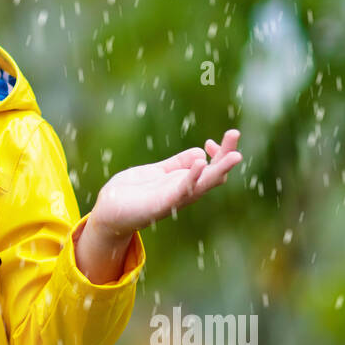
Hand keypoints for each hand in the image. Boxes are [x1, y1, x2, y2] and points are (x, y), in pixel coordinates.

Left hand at [87, 129, 242, 240]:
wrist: (108, 212)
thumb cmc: (132, 193)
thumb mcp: (157, 172)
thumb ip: (177, 164)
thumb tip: (200, 152)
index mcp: (184, 182)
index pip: (211, 167)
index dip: (216, 152)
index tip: (211, 141)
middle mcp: (184, 192)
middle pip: (214, 174)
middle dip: (227, 154)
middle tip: (235, 133)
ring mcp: (174, 199)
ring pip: (204, 184)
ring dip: (220, 169)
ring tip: (235, 155)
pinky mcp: (161, 204)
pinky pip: (181, 191)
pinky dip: (192, 177)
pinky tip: (201, 163)